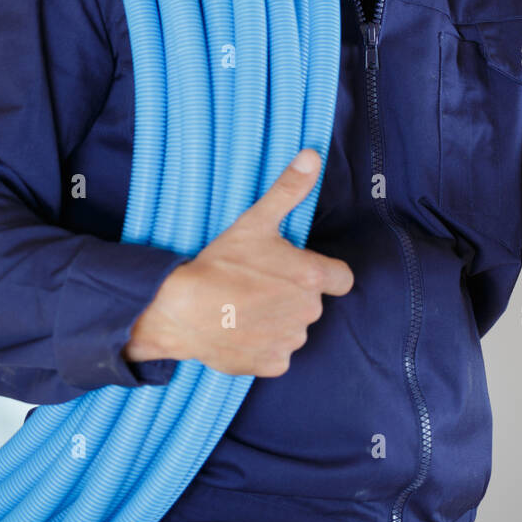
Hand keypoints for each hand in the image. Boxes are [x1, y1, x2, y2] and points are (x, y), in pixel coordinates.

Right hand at [124, 149, 353, 375]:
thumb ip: (289, 190)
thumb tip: (313, 156)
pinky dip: (264, 344)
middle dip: (293, 293)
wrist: (179, 310)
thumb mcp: (256, 221)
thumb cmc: (219, 263)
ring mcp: (290, 340)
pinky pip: (278, 353)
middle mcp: (308, 312)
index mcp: (312, 276)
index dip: (322, 272)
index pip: (341, 278)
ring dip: (279, 319)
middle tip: (259, 282)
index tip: (297, 269)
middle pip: (313, 301)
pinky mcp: (272, 364)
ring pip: (295, 327)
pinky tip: (241, 329)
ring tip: (246, 305)